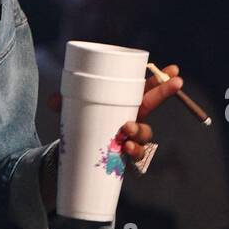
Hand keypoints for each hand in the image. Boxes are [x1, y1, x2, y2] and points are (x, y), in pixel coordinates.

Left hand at [47, 63, 183, 166]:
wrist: (75, 157)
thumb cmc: (81, 128)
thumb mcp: (71, 113)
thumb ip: (62, 105)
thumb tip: (53, 100)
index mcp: (123, 106)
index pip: (144, 91)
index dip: (160, 81)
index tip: (174, 70)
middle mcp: (131, 121)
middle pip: (152, 106)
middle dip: (164, 93)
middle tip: (175, 84)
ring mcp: (130, 139)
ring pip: (145, 134)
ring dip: (140, 129)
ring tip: (128, 128)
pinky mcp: (124, 157)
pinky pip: (136, 156)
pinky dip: (134, 150)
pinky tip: (128, 148)